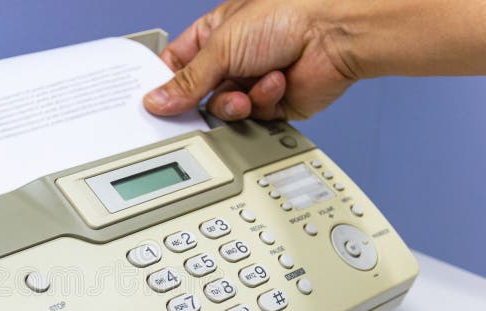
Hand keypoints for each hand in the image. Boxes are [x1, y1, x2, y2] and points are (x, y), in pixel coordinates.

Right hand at [144, 0, 354, 120]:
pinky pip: (252, 117)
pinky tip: (276, 82)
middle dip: (200, 101)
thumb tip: (156, 101)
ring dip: (234, 103)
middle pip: (198, 95)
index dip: (163, 83)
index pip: (177, 64)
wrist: (336, 33)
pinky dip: (262, 102)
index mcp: (215, 35)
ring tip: (248, 90)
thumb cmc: (288, 14)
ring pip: (223, 111)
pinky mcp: (273, 105)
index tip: (152, 101)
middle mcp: (233, 59)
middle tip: (194, 106)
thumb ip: (187, 81)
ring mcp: (252, 83)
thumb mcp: (223, 46)